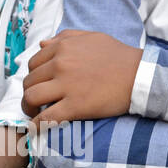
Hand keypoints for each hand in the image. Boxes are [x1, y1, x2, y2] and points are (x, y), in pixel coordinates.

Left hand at [21, 30, 141, 124]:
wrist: (139, 75)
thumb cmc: (118, 56)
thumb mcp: (92, 38)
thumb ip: (65, 38)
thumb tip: (42, 44)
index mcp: (63, 47)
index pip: (34, 63)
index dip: (33, 76)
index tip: (39, 85)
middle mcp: (60, 64)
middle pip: (29, 81)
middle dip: (29, 92)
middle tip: (35, 102)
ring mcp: (66, 85)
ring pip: (31, 97)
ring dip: (28, 108)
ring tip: (34, 114)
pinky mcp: (75, 106)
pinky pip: (46, 117)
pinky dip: (36, 125)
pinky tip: (36, 130)